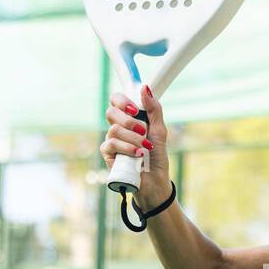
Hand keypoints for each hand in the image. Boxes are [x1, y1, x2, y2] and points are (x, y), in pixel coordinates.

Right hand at [101, 84, 170, 202]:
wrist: (156, 180)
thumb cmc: (157, 156)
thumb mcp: (160, 130)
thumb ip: (154, 109)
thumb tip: (144, 87)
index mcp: (128, 119)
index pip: (116, 101)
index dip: (122, 100)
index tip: (135, 108)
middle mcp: (117, 128)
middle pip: (111, 112)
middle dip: (129, 120)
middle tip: (143, 130)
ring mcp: (111, 142)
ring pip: (114, 129)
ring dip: (133, 137)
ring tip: (145, 147)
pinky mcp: (108, 156)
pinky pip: (111, 144)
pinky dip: (126, 148)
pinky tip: (138, 154)